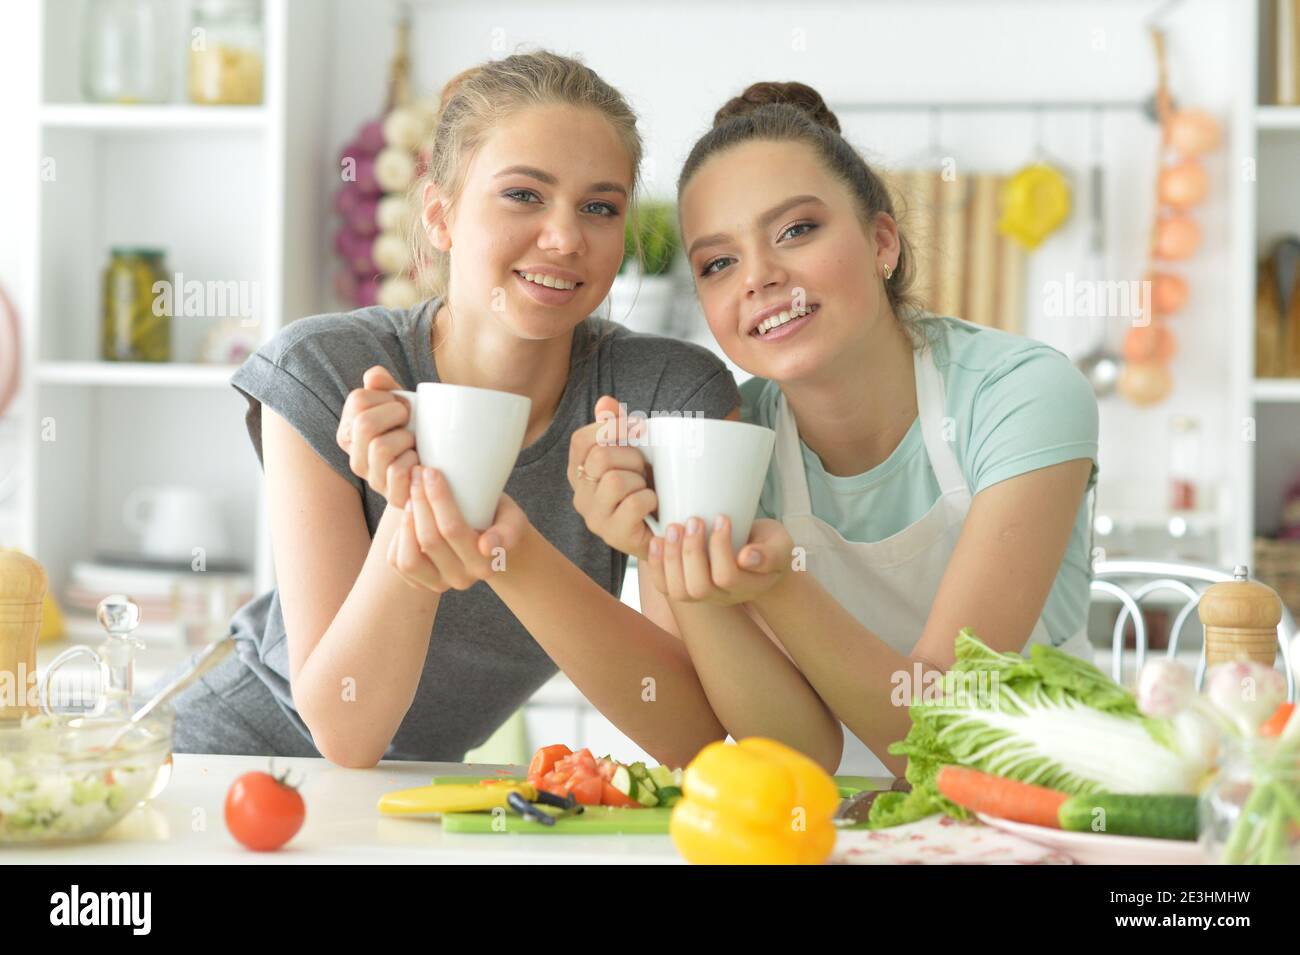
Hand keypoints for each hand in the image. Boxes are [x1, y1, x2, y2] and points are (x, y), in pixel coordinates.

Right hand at [338, 365, 416, 506]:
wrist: (433, 473)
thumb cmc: (414, 433)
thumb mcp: (399, 405)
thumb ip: (383, 386)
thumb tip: (374, 376)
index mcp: (349, 432)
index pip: (358, 399)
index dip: (386, 397)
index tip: (400, 405)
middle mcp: (355, 458)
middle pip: (365, 423)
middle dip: (395, 414)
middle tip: (409, 420)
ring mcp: (372, 480)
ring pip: (381, 447)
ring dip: (406, 438)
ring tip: (414, 442)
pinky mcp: (391, 497)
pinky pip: (397, 472)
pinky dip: (413, 461)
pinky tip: (418, 461)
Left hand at [387, 464, 530, 592]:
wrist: (487, 540)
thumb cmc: (497, 521)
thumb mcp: (511, 521)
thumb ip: (506, 533)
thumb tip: (486, 546)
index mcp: (484, 564)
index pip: (453, 529)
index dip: (438, 499)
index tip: (431, 472)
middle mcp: (462, 579)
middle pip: (429, 539)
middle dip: (419, 501)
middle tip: (418, 473)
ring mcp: (438, 584)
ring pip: (410, 559)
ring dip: (406, 522)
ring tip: (412, 497)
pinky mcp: (419, 584)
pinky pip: (396, 562)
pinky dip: (397, 537)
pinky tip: (408, 517)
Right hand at [568, 395, 656, 559]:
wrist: (663, 531)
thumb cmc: (644, 489)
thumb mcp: (631, 454)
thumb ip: (616, 426)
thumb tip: (605, 402)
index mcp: (579, 472)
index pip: (581, 440)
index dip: (610, 428)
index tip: (638, 429)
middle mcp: (580, 495)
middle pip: (600, 458)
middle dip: (632, 458)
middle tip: (644, 470)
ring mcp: (595, 518)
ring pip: (615, 481)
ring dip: (640, 481)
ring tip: (646, 489)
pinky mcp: (614, 535)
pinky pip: (634, 503)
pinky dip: (650, 499)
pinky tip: (652, 506)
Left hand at [644, 516, 793, 606]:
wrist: (758, 556)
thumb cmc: (769, 545)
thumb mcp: (779, 545)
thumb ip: (770, 553)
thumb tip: (746, 558)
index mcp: (748, 586)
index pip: (727, 576)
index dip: (720, 547)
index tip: (722, 517)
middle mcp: (724, 597)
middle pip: (699, 587)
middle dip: (691, 552)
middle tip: (693, 521)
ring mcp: (703, 595)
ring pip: (679, 592)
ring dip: (671, 558)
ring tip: (673, 528)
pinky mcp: (686, 586)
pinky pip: (664, 587)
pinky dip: (657, 565)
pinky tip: (657, 540)